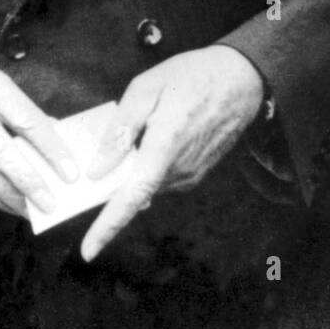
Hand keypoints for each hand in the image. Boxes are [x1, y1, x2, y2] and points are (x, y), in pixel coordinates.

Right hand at [0, 64, 78, 215]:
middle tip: (49, 202)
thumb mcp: (0, 89)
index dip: (49, 148)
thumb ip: (25, 114)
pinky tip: (7, 205)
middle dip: (26, 179)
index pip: (26, 120)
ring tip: (31, 210)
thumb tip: (59, 143)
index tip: (70, 173)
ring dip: (7, 194)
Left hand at [80, 45, 264, 261]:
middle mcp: (180, 170)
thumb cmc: (192, 76)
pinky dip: (152, 165)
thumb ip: (120, 130)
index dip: (108, 226)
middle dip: (115, 179)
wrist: (240, 78)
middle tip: (113, 144)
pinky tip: (160, 135)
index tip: (88, 251)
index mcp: (163, 147)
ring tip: (146, 127)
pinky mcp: (198, 173)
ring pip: (148, 184)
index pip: (132, 196)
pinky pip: (163, 178)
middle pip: (135, 190)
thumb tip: (98, 169)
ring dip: (136, 168)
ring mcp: (191, 174)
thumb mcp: (147, 88)